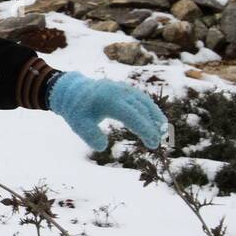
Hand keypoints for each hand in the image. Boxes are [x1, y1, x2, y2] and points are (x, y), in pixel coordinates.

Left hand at [48, 72, 167, 151]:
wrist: (72, 91)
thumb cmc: (77, 111)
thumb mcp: (78, 125)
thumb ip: (90, 136)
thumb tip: (103, 146)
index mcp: (109, 100)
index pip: (132, 116)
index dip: (145, 129)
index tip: (152, 143)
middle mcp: (119, 92)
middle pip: (142, 109)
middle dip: (152, 127)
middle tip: (157, 144)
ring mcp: (123, 89)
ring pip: (145, 102)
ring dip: (155, 116)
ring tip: (163, 132)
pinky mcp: (125, 89)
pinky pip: (142, 99)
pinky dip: (151, 109)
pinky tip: (156, 120)